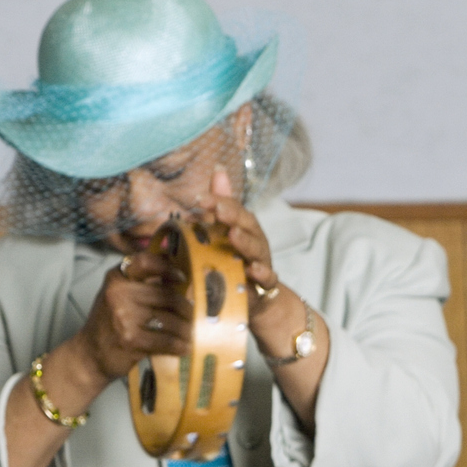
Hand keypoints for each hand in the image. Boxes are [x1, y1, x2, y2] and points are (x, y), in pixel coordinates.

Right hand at [69, 237, 190, 383]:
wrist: (90, 354)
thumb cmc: (111, 324)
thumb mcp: (121, 296)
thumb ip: (145, 285)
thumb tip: (183, 278)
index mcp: (117, 278)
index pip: (147, 262)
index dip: (169, 269)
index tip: (181, 279)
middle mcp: (119, 293)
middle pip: (169, 296)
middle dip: (187, 310)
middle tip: (194, 318)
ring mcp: (124, 316)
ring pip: (172, 320)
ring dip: (187, 330)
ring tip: (190, 335)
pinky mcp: (131, 339)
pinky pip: (168, 340)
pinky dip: (180, 346)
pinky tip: (184, 348)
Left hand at [205, 169, 307, 350]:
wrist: (256, 298)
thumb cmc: (236, 260)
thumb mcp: (225, 230)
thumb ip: (221, 203)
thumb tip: (218, 168)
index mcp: (243, 226)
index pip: (233, 208)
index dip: (219, 200)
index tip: (199, 198)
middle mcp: (254, 241)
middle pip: (247, 224)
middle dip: (233, 216)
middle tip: (218, 209)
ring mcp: (261, 262)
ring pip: (256, 249)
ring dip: (245, 242)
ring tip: (233, 235)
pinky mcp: (266, 285)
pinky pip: (267, 278)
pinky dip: (262, 273)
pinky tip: (253, 269)